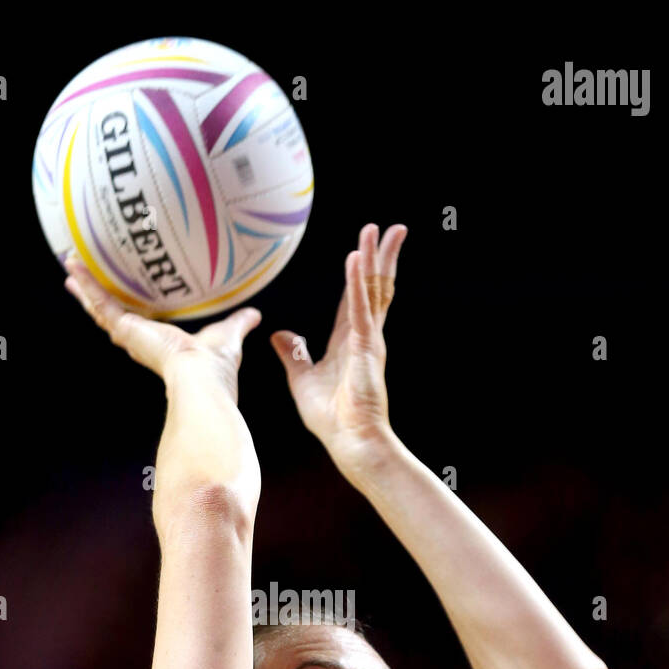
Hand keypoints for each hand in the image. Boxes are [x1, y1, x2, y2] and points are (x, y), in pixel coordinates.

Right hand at [62, 254, 260, 400]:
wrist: (202, 380)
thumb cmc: (216, 368)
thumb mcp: (228, 336)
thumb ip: (238, 324)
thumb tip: (256, 316)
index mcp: (160, 344)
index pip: (137, 323)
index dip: (124, 310)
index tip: (115, 296)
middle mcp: (140, 341)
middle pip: (110, 314)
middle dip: (95, 297)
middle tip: (79, 278)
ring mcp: (130, 335)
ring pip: (99, 306)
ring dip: (84, 285)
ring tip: (68, 262)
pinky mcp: (124, 329)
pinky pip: (100, 301)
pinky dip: (86, 283)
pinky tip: (72, 264)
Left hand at [269, 223, 406, 471]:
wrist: (349, 440)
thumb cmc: (331, 417)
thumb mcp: (302, 378)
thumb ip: (294, 354)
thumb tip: (279, 335)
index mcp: (350, 341)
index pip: (356, 298)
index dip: (359, 273)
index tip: (364, 249)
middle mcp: (364, 336)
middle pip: (374, 287)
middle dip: (381, 256)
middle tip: (390, 228)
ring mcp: (368, 340)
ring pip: (374, 291)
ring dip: (374, 259)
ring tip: (377, 231)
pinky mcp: (365, 348)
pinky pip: (361, 309)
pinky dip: (357, 283)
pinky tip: (355, 260)